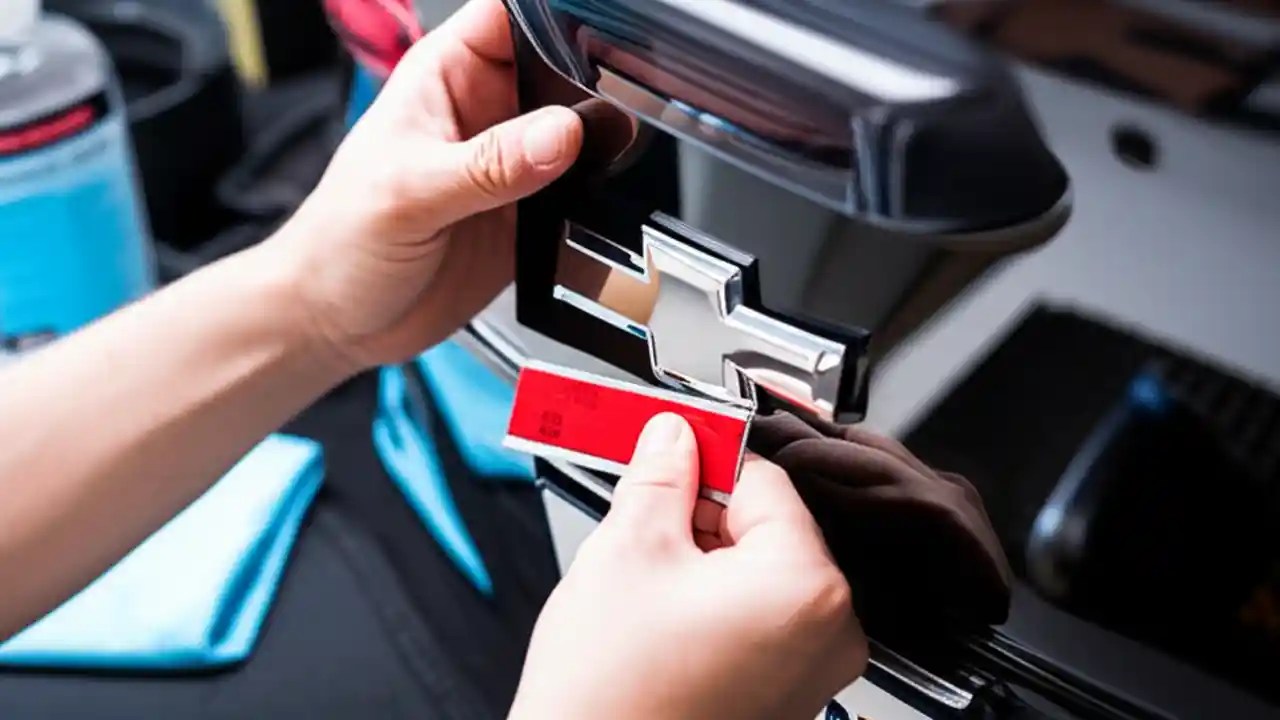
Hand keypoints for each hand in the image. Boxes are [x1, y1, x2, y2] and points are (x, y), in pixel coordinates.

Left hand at [269, 0, 582, 371]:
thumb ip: (488, 164)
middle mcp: (486, 116)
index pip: (513, 17)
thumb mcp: (410, 193)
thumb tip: (562, 134)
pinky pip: (580, 202)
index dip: (556, 20)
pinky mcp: (528, 220)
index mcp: (447, 77)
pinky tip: (603, 218)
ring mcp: (512, 169)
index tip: (595, 42)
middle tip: (615, 119)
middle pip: (562, 75)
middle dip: (594, 91)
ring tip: (614, 171)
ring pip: (580, 140)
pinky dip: (598, 209)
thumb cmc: (339, 243)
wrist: (337, 324)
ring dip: (602, 153)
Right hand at [510, 414, 867, 719]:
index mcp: (805, 586)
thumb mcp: (626, 553)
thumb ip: (659, 477)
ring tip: (646, 579)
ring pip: (759, 574)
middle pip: (767, 527)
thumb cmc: (611, 702)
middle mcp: (829, 632)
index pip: (764, 478)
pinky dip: (714, 604)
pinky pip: (759, 620)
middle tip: (644, 514)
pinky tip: (663, 616)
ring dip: (704, 559)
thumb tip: (672, 438)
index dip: (705, 458)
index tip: (669, 448)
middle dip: (703, 514)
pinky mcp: (787, 697)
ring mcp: (812, 671)